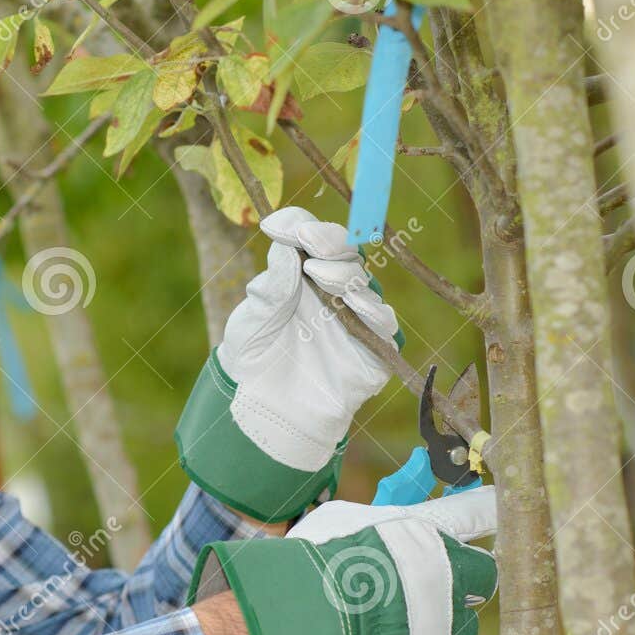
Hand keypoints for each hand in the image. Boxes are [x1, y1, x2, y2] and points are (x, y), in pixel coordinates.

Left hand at [174, 207, 399, 522]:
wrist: (264, 408)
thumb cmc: (255, 358)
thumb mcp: (252, 319)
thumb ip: (272, 285)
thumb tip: (286, 246)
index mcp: (302, 273)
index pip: (310, 237)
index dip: (298, 226)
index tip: (275, 225)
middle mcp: (332, 288)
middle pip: (343, 252)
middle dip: (328, 243)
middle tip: (308, 243)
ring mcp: (355, 315)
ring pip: (363, 282)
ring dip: (344, 273)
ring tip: (318, 274)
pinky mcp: (373, 346)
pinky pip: (382, 322)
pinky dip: (372, 309)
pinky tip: (354, 302)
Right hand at [187, 487, 497, 634]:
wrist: (305, 618)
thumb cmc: (314, 560)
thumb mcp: (341, 518)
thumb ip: (380, 515)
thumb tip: (398, 504)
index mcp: (430, 531)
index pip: (477, 512)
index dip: (489, 508)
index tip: (501, 504)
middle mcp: (453, 574)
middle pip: (484, 573)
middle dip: (461, 577)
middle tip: (429, 584)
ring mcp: (451, 622)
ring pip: (466, 622)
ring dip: (444, 622)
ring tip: (402, 626)